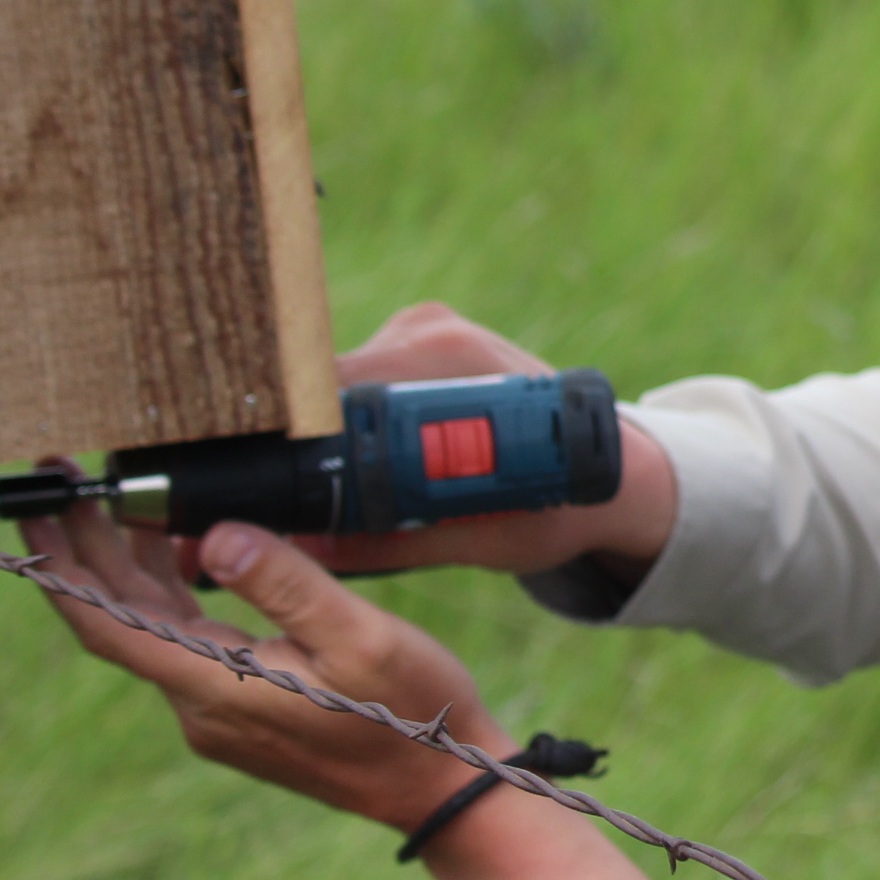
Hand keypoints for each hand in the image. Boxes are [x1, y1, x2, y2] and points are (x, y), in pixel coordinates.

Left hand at [30, 495, 658, 879]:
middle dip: (86, 549)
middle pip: (121, 620)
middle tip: (64, 480)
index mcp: (216, 687)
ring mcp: (218, 714)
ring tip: (112, 501)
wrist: (445, 789)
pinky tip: (180, 554)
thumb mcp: (361, 637)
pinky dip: (170, 594)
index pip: (107, 624)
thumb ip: (285, 583)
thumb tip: (212, 536)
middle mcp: (201, 707)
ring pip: (152, 630)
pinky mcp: (242, 713)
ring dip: (127, 568)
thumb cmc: (413, 712)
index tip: (37, 505)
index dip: (60, 563)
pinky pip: (186, 644)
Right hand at [294, 300, 680, 579]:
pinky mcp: (424, 335)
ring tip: (340, 477)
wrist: (610, 466)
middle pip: (329, 379)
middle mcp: (432, 330)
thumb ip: (395, 542)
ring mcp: (427, 326)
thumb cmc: (556, 504)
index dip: (293, 431)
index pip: (334, 388)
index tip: (269, 474)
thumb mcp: (481, 536)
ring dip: (334, 427)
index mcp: (447, 363)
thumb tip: (307, 553)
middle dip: (307, 435)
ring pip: (342, 379)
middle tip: (291, 490)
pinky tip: (365, 453)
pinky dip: (357, 417)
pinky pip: (366, 377)